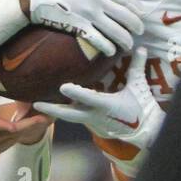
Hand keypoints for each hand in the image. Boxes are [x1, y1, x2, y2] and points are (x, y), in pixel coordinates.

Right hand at [0, 83, 46, 163]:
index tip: (40, 116)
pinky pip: (24, 136)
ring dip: (39, 124)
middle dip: (40, 122)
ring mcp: (7, 143)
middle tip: (55, 111)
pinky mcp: (9, 144)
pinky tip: (42, 117)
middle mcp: (2, 137)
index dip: (27, 123)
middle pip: (25, 132)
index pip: (11, 128)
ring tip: (53, 111)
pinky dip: (33, 128)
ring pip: (27, 134)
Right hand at [20, 0, 143, 57]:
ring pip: (116, 30)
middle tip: (139, 31)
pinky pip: (98, 39)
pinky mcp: (79, 27)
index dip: (136, 8)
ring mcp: (88, 14)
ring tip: (128, 45)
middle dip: (136, 25)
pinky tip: (111, 51)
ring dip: (125, 40)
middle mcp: (96, 0)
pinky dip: (108, 47)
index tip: (142, 14)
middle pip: (125, 15)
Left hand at [33, 46, 162, 147]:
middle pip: (70, 114)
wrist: (145, 133)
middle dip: (52, 109)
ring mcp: (92, 123)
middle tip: (35, 103)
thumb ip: (137, 67)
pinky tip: (50, 104)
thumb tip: (141, 47)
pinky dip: (63, 111)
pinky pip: (74, 117)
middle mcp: (96, 116)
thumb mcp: (139, 87)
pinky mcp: (91, 125)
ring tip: (35, 102)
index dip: (77, 93)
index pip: (90, 98)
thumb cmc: (142, 109)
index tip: (63, 86)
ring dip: (54, 110)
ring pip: (69, 116)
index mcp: (108, 106)